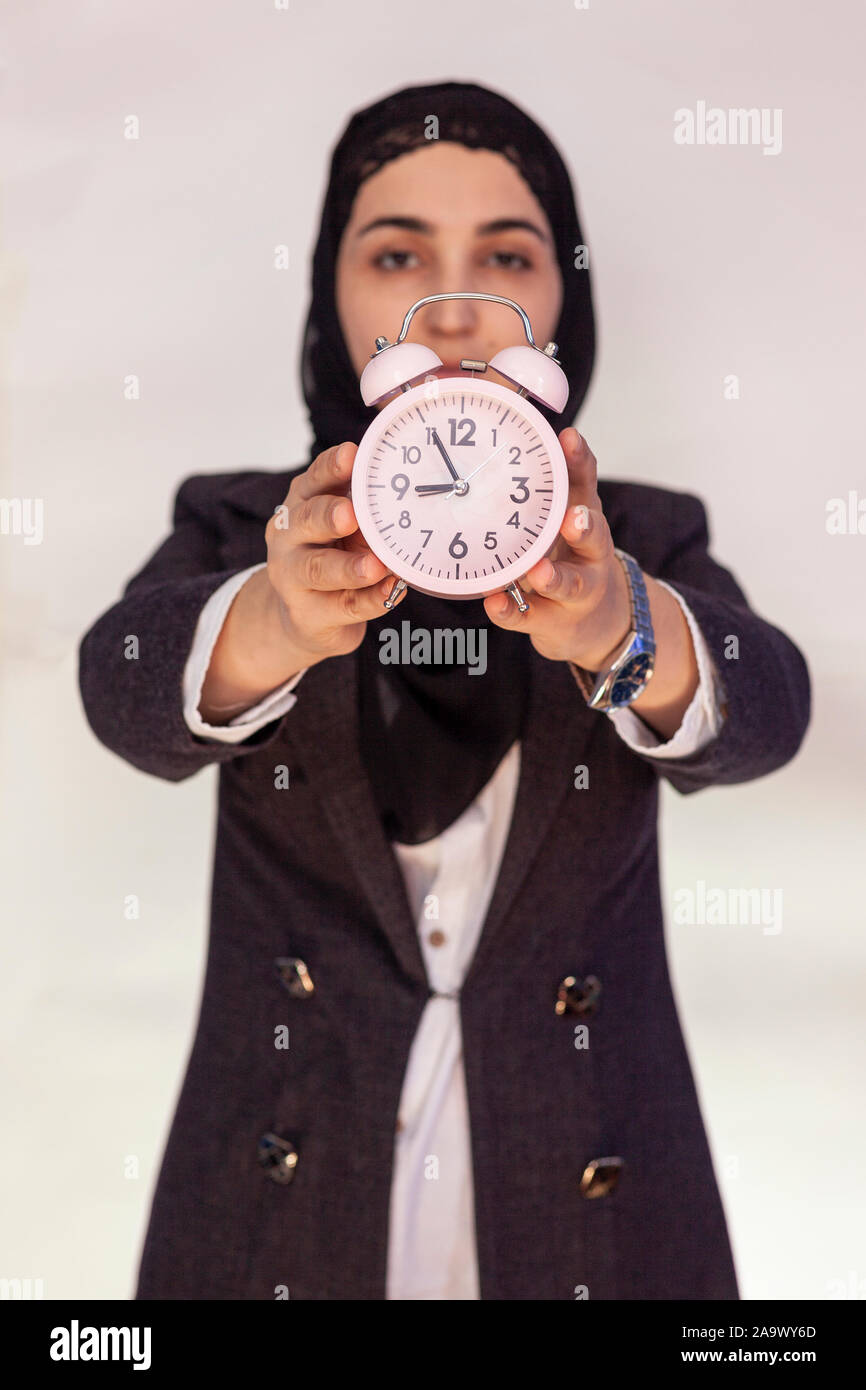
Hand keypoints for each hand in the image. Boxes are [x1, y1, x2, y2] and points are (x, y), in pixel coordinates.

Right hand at [265, 441, 406, 660]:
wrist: (307, 617)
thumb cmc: (334, 558)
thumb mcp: (347, 528)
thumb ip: (366, 511)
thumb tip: (413, 492)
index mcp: (301, 504)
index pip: (314, 480)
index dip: (331, 467)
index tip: (350, 454)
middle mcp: (289, 537)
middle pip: (306, 520)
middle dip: (328, 514)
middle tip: (350, 513)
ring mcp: (293, 577)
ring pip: (318, 568)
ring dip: (348, 567)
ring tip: (375, 566)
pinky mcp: (309, 614)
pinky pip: (344, 606)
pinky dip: (371, 599)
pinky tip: (391, 592)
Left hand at [482, 428, 630, 668]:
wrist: (596, 621)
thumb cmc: (570, 556)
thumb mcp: (564, 519)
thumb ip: (547, 488)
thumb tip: (506, 441)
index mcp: (585, 517)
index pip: (586, 485)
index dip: (580, 461)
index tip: (569, 439)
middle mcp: (589, 554)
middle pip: (595, 537)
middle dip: (584, 527)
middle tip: (573, 518)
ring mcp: (576, 591)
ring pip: (570, 583)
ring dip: (554, 577)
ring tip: (540, 571)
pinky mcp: (552, 620)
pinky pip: (530, 616)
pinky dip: (511, 611)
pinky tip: (495, 603)